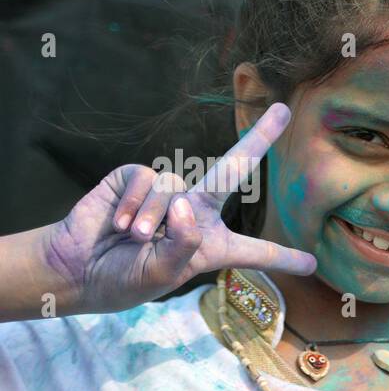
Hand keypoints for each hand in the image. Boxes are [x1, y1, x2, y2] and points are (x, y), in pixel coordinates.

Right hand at [41, 104, 314, 314]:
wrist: (76, 267)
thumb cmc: (124, 278)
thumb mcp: (162, 274)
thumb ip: (184, 243)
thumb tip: (188, 202)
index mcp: (212, 246)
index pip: (254, 252)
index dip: (282, 257)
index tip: (310, 264)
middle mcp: (196, 214)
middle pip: (234, 173)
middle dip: (257, 139)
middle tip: (282, 112)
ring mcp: (168, 194)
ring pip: (176, 191)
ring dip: (152, 219)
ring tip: (134, 239)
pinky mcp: (136, 180)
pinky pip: (146, 181)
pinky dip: (132, 204)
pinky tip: (118, 222)